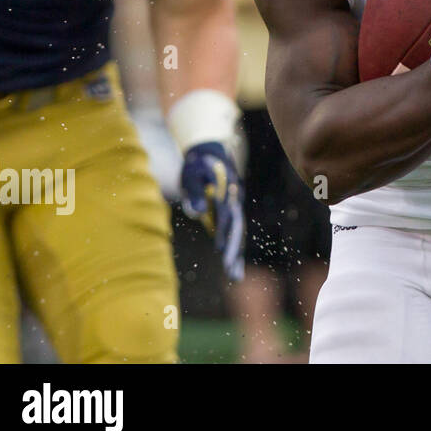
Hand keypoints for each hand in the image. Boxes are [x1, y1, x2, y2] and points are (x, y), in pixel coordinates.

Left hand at [181, 142, 243, 281]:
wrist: (211, 153)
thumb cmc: (197, 165)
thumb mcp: (192, 173)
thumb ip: (195, 192)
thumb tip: (197, 212)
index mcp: (227, 190)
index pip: (226, 215)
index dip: (224, 232)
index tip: (220, 250)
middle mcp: (235, 200)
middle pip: (237, 227)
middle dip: (235, 250)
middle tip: (231, 272)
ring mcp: (235, 206)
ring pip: (238, 232)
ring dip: (237, 254)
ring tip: (235, 277)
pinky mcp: (232, 212)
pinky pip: (234, 232)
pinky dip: (234, 248)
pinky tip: (232, 266)